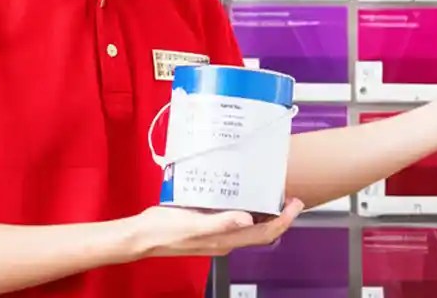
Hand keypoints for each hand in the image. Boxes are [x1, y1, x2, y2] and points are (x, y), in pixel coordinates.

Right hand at [129, 198, 304, 258]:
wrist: (141, 236)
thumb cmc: (163, 230)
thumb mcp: (192, 223)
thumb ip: (220, 222)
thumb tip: (247, 219)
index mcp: (224, 240)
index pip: (264, 233)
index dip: (284, 220)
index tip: (295, 204)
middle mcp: (224, 240)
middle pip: (261, 231)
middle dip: (280, 216)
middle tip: (290, 197)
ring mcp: (216, 235)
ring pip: (249, 227)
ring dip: (265, 213)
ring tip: (272, 195)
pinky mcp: (207, 228)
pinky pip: (234, 221)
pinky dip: (246, 210)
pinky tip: (242, 195)